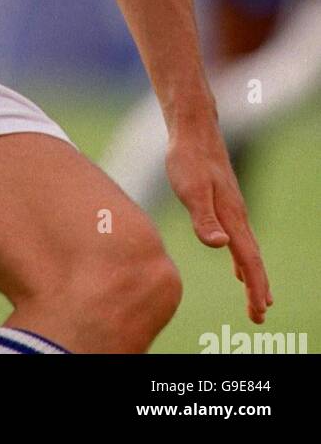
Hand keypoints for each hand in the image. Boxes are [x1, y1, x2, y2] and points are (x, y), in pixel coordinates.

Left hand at [165, 119, 272, 323]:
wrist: (193, 130)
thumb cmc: (188, 159)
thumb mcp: (190, 190)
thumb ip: (204, 219)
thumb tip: (221, 247)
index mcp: (232, 217)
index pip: (248, 260)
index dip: (254, 287)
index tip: (258, 311)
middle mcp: (237, 216)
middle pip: (252, 259)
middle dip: (258, 288)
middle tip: (259, 316)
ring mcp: (232, 209)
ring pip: (247, 250)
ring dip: (252, 275)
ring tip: (256, 298)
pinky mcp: (223, 202)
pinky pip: (239, 238)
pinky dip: (242, 257)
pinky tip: (236, 264)